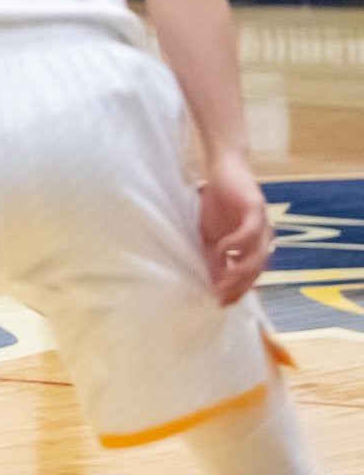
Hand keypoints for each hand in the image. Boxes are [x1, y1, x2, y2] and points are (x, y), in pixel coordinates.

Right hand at [199, 155, 271, 304]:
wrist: (223, 170)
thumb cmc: (217, 202)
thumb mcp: (211, 236)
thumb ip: (215, 259)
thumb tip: (214, 283)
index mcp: (253, 246)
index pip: (249, 276)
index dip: (237, 291)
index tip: (221, 304)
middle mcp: (262, 239)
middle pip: (256, 271)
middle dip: (239, 287)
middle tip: (221, 298)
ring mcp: (261, 225)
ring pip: (257, 256)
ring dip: (240, 272)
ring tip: (222, 282)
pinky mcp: (255, 210)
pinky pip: (249, 233)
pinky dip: (236, 244)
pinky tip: (222, 250)